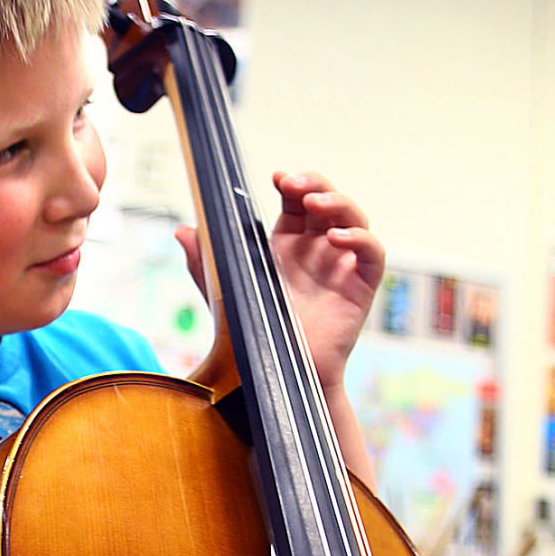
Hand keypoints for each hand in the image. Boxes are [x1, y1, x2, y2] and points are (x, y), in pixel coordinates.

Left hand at [175, 174, 384, 392]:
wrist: (279, 377)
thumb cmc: (256, 339)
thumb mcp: (224, 295)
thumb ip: (204, 264)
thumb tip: (182, 231)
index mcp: (287, 246)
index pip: (297, 201)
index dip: (293, 183)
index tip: (278, 177)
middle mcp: (316, 251)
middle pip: (327, 200)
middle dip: (314, 183)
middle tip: (294, 183)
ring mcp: (341, 266)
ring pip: (354, 217)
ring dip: (338, 202)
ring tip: (315, 203)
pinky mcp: (360, 286)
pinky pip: (373, 253)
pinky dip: (360, 238)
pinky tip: (338, 237)